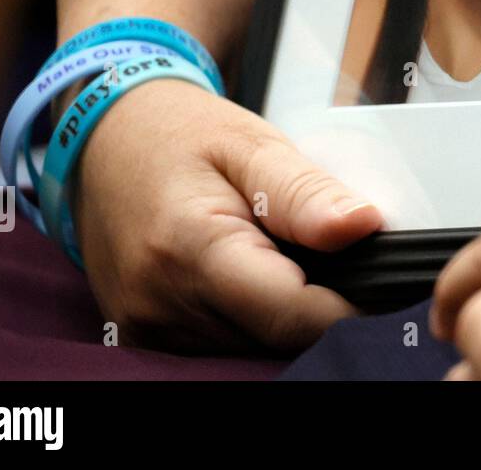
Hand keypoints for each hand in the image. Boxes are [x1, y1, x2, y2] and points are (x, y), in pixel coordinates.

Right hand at [73, 79, 382, 351]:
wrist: (104, 138)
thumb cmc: (179, 133)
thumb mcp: (251, 143)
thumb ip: (306, 192)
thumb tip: (363, 226)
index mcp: (190, 248)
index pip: (293, 316)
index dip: (348, 306)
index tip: (375, 277)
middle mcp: (160, 302)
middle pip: (276, 338)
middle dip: (314, 303)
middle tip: (319, 249)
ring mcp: (147, 327)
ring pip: (253, 348)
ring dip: (279, 310)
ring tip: (276, 252)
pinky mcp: (143, 337)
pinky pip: (222, 346)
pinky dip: (248, 316)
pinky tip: (248, 272)